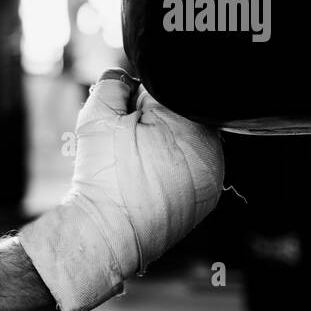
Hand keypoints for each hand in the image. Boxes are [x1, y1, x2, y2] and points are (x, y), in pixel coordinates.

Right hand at [18, 69, 224, 310]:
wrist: (104, 235)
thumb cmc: (102, 179)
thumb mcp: (96, 117)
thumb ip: (113, 83)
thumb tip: (124, 75)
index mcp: (190, 123)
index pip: (173, 90)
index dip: (144, 97)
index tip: (127, 115)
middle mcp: (212, 149)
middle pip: (186, 115)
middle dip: (158, 119)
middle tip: (130, 142)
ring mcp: (213, 176)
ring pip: (191, 142)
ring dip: (169, 143)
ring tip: (138, 164)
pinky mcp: (207, 198)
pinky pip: (194, 169)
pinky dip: (175, 168)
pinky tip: (150, 181)